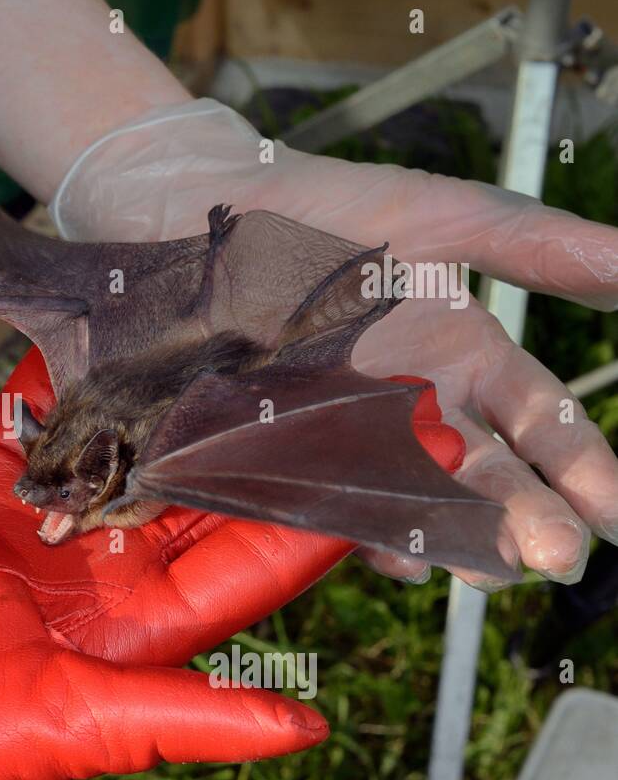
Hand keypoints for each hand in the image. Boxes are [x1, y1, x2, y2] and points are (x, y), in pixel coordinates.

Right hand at [0, 348, 463, 779]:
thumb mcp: (54, 729)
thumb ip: (176, 718)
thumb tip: (307, 731)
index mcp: (136, 637)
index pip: (253, 563)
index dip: (327, 510)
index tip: (406, 451)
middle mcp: (103, 576)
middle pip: (208, 492)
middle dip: (275, 432)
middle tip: (342, 362)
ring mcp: (44, 525)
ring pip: (133, 444)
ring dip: (183, 392)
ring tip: (244, 324)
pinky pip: (40, 417)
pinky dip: (69, 374)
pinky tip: (110, 322)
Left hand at [51, 98, 617, 586]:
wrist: (202, 213)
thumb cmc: (323, 209)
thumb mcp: (443, 217)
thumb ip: (541, 248)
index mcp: (463, 356)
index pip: (540, 426)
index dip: (582, 468)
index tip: (613, 512)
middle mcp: (412, 410)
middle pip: (486, 479)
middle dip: (529, 519)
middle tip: (557, 556)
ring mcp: (345, 439)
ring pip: (416, 504)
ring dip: (460, 541)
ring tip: (491, 569)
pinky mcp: (279, 458)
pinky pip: (329, 510)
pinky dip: (366, 535)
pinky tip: (399, 555)